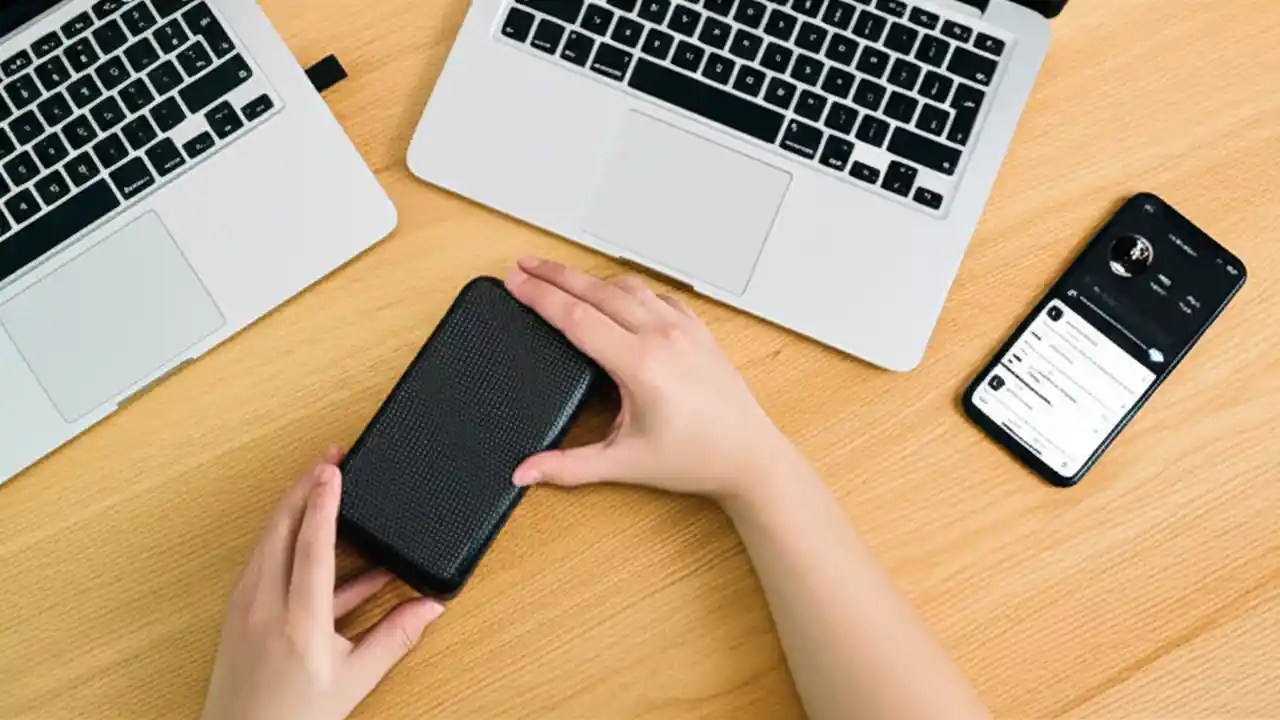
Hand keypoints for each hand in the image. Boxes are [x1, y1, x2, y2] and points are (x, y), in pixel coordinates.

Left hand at [202, 451, 444, 719]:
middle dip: (305, 486)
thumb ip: (395, 637)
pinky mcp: (236, 611)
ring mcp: (243, 607)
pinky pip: (260, 559)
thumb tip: (430, 607)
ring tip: (317, 482)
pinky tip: (308, 536)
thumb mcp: (356, 679)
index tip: (335, 469)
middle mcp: (264, 607)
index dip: (324, 502)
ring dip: (291, 505)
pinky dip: (282, 535)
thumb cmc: (294, 717)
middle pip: (281, 528)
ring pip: (267, 539)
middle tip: (328, 457)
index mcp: (299, 623)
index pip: (311, 546)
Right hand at [506, 257, 797, 502]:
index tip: (516, 282)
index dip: (540, 296)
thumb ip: (569, 467)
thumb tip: (526, 471)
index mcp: (641, 363)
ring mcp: (683, 329)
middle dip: (555, 275)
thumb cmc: (699, 457)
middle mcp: (663, 336)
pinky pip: (657, 295)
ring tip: (561, 275)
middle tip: (525, 266)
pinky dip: (629, 289)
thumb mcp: (625, 463)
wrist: (749, 457)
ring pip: (628, 286)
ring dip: (590, 277)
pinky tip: (616, 292)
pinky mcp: (698, 331)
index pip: (577, 316)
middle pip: (596, 290)